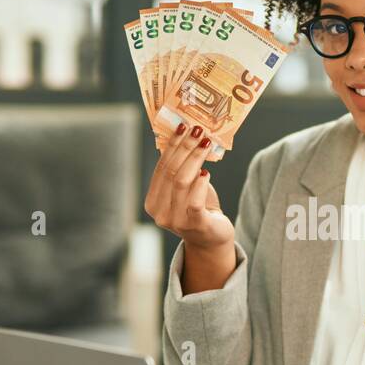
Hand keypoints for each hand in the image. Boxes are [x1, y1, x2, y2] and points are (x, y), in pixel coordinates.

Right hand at [144, 124, 232, 251]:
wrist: (212, 239)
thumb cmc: (199, 209)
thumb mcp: (185, 189)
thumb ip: (179, 170)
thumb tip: (182, 136)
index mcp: (152, 203)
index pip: (161, 168)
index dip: (172, 146)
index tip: (182, 126)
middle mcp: (160, 213)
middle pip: (171, 172)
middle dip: (185, 148)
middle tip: (197, 129)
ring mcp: (176, 221)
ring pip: (182, 182)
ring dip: (195, 159)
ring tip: (206, 143)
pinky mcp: (195, 226)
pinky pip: (195, 201)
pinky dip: (200, 184)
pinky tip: (207, 172)